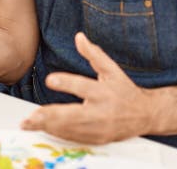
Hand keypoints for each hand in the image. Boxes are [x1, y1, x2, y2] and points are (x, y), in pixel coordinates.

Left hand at [21, 32, 153, 143]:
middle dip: (51, 116)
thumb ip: (94, 54)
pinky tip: (45, 129)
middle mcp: (102, 112)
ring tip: (30, 123)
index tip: (49, 80)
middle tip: (31, 116)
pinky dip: (59, 135)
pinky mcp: (98, 140)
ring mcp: (100, 128)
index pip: (83, 86)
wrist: (146, 114)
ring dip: (50, 127)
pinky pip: (76, 138)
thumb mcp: (112, 69)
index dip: (66, 82)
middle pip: (74, 115)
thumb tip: (79, 36)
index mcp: (104, 92)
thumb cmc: (125, 90)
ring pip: (72, 129)